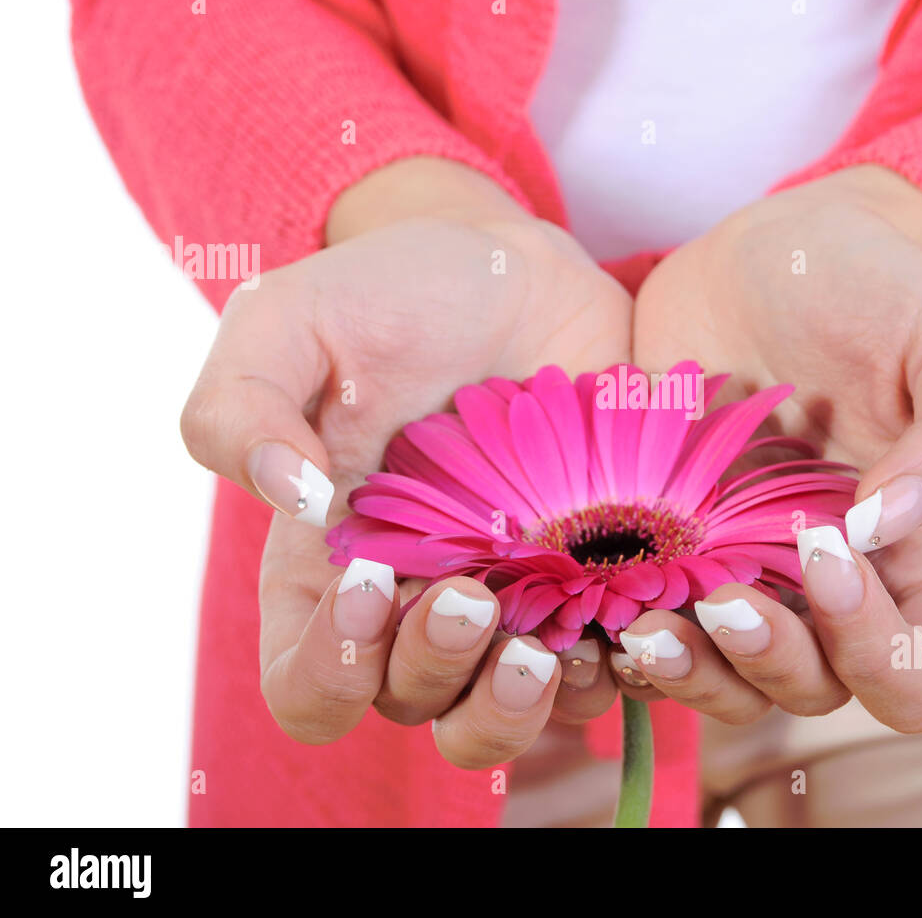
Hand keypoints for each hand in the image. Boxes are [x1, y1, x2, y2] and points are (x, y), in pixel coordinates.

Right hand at [181, 158, 630, 766]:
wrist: (513, 268)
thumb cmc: (390, 294)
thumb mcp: (288, 320)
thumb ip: (242, 406)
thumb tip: (291, 502)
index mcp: (329, 567)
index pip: (310, 684)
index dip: (327, 672)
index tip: (366, 587)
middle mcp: (419, 602)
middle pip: (415, 707)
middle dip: (439, 672)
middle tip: (471, 596)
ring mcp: (510, 596)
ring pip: (507, 712)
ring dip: (523, 701)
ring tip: (550, 644)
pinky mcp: (592, 577)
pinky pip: (602, 665)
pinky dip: (612, 664)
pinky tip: (622, 619)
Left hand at [629, 164, 921, 730]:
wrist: (775, 250)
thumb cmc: (881, 288)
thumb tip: (887, 527)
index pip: (914, 676)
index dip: (874, 649)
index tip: (825, 547)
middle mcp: (838, 592)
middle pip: (811, 694)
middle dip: (765, 664)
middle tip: (718, 599)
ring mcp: (749, 575)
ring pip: (725, 683)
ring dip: (686, 671)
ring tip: (642, 623)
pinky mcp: (673, 549)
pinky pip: (652, 633)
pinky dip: (622, 638)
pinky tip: (595, 600)